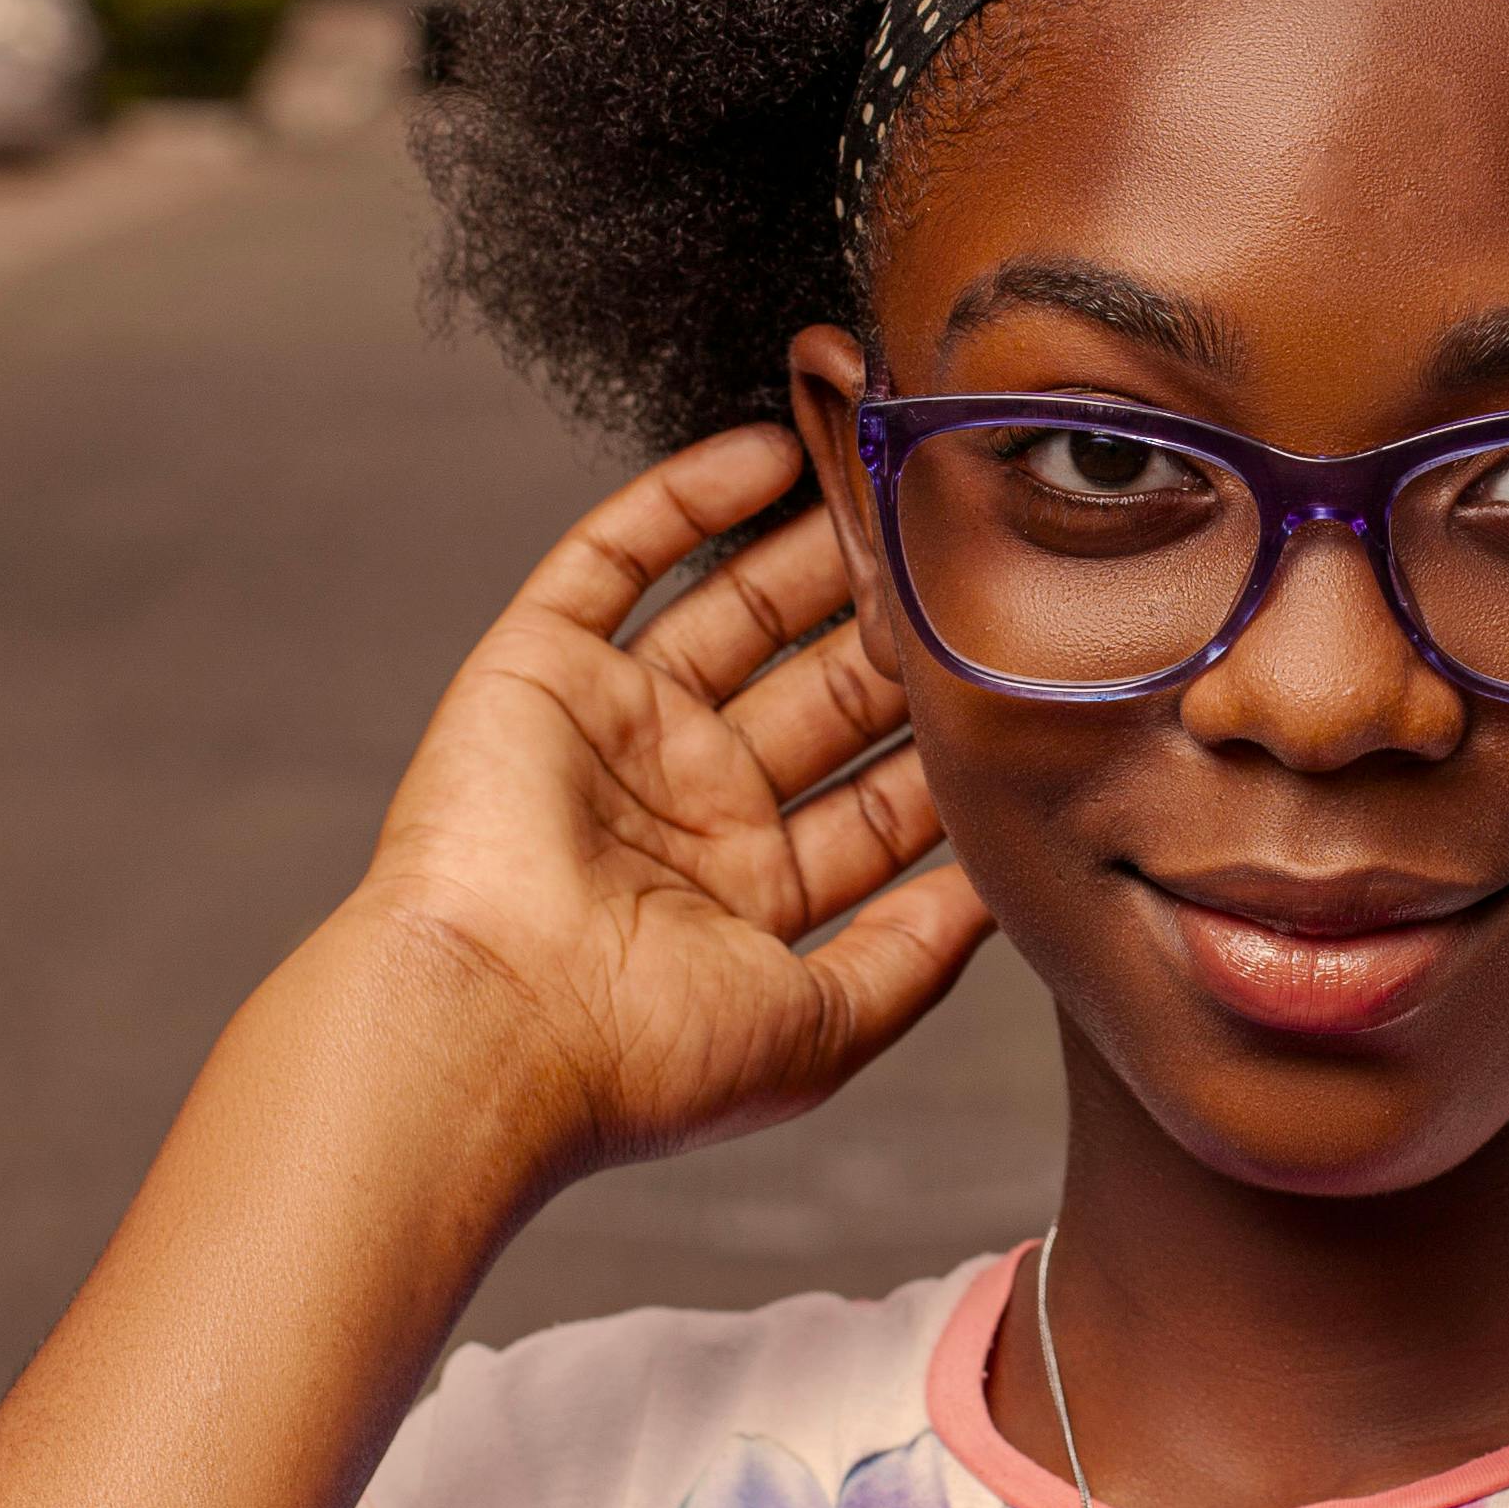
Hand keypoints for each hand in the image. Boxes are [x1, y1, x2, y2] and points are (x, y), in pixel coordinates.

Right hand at [347, 422, 993, 1182]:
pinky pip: (615, 560)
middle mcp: (689, 808)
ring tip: (892, 478)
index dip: (948, 738)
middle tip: (970, 554)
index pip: (876, 797)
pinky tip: (770, 449)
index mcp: (752, 896)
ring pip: (735, 612)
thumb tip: (1005, 891)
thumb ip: (916, 955)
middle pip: (819, 691)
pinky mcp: (539, 670)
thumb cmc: (643, 1058)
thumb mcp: (822, 1027)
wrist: (485, 1030)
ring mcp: (615, 733)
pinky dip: (686, 500)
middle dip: (894, 629)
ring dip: (812, 549)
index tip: (1023, 667)